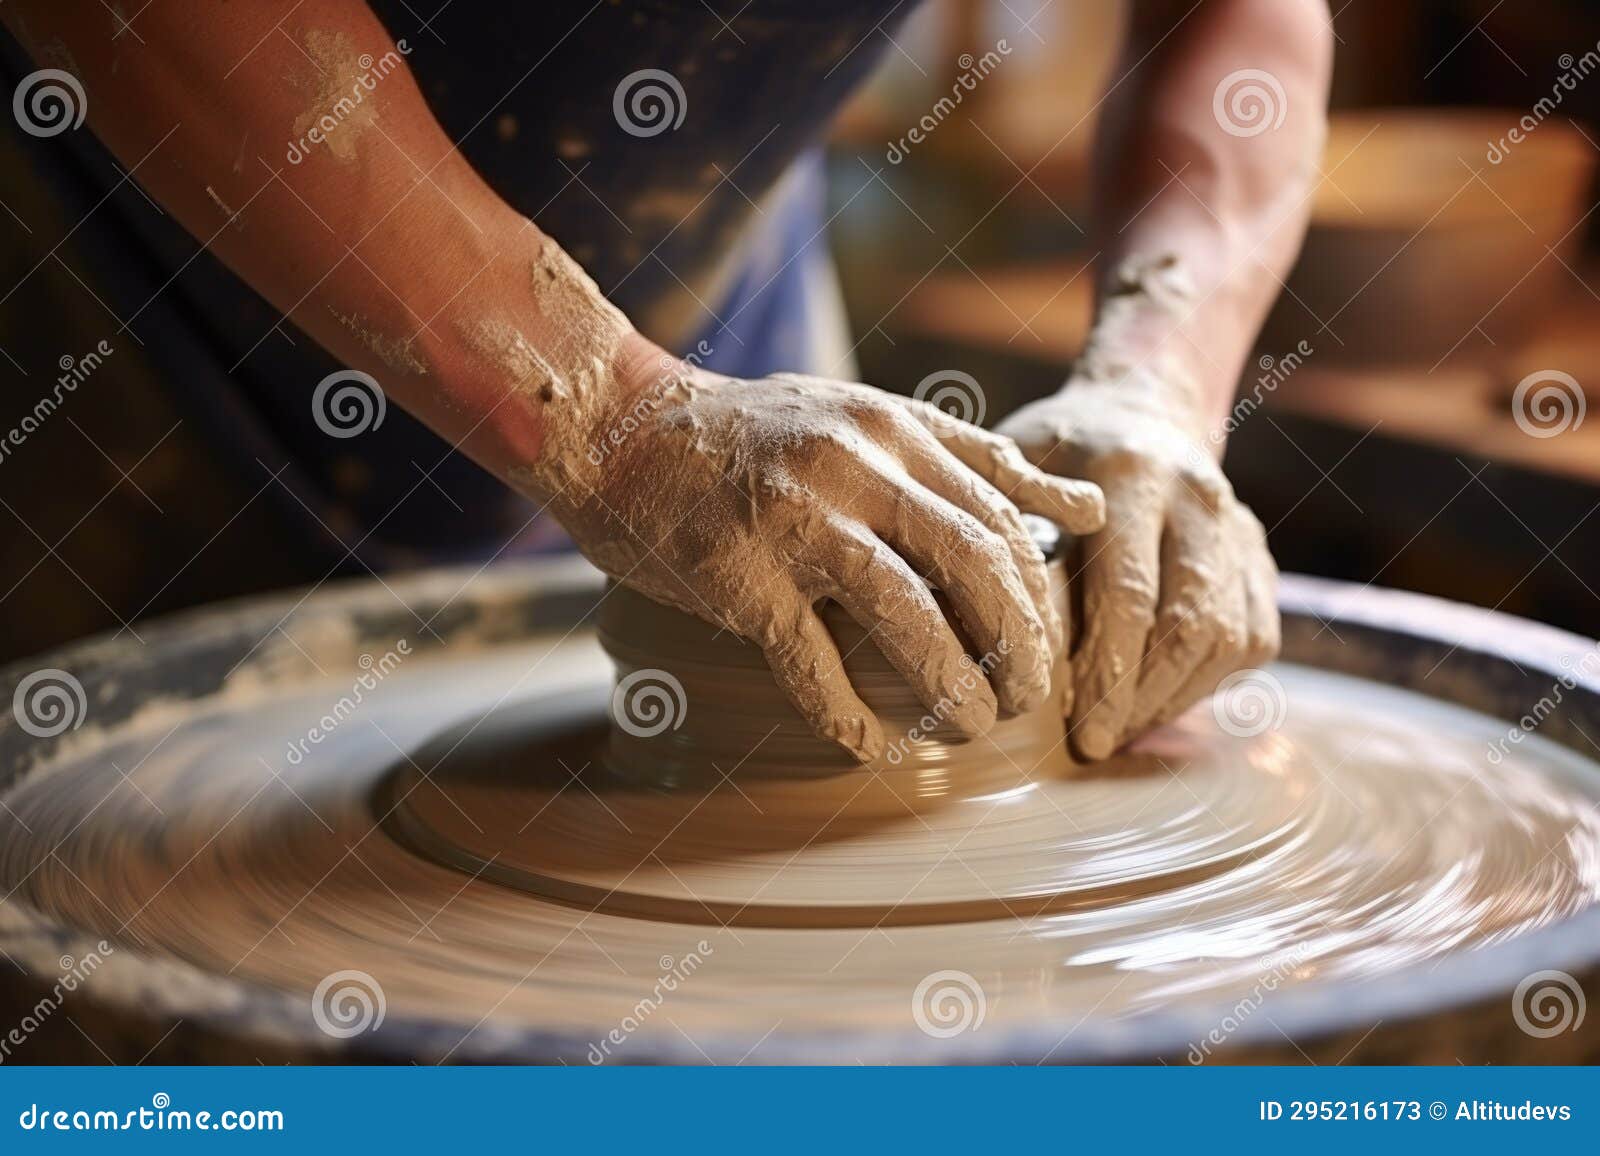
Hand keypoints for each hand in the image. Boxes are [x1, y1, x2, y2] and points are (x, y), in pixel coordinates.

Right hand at [541, 358, 1104, 762]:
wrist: (622, 428)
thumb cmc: (750, 434)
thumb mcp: (868, 417)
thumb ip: (973, 458)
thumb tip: (1083, 503)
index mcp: (892, 428)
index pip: (1000, 513)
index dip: (1038, 590)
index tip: (1050, 643)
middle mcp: (854, 464)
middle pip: (974, 560)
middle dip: (1020, 640)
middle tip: (1032, 697)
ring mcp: (795, 518)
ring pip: (907, 611)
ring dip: (954, 682)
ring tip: (975, 726)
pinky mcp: (739, 574)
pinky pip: (811, 660)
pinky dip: (849, 714)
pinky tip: (875, 748)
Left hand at [995, 364, 1279, 759]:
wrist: (1144, 404)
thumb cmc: (1061, 445)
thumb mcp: (1019, 455)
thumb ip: (1002, 519)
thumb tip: (966, 607)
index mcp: (1131, 473)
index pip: (1130, 592)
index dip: (1108, 673)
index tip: (1082, 733)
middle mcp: (1197, 497)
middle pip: (1191, 623)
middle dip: (1143, 699)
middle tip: (1099, 743)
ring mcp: (1237, 525)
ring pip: (1230, 639)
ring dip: (1176, 699)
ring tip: (1122, 728)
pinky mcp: (1259, 554)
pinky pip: (1253, 638)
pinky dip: (1208, 683)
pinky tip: (1156, 701)